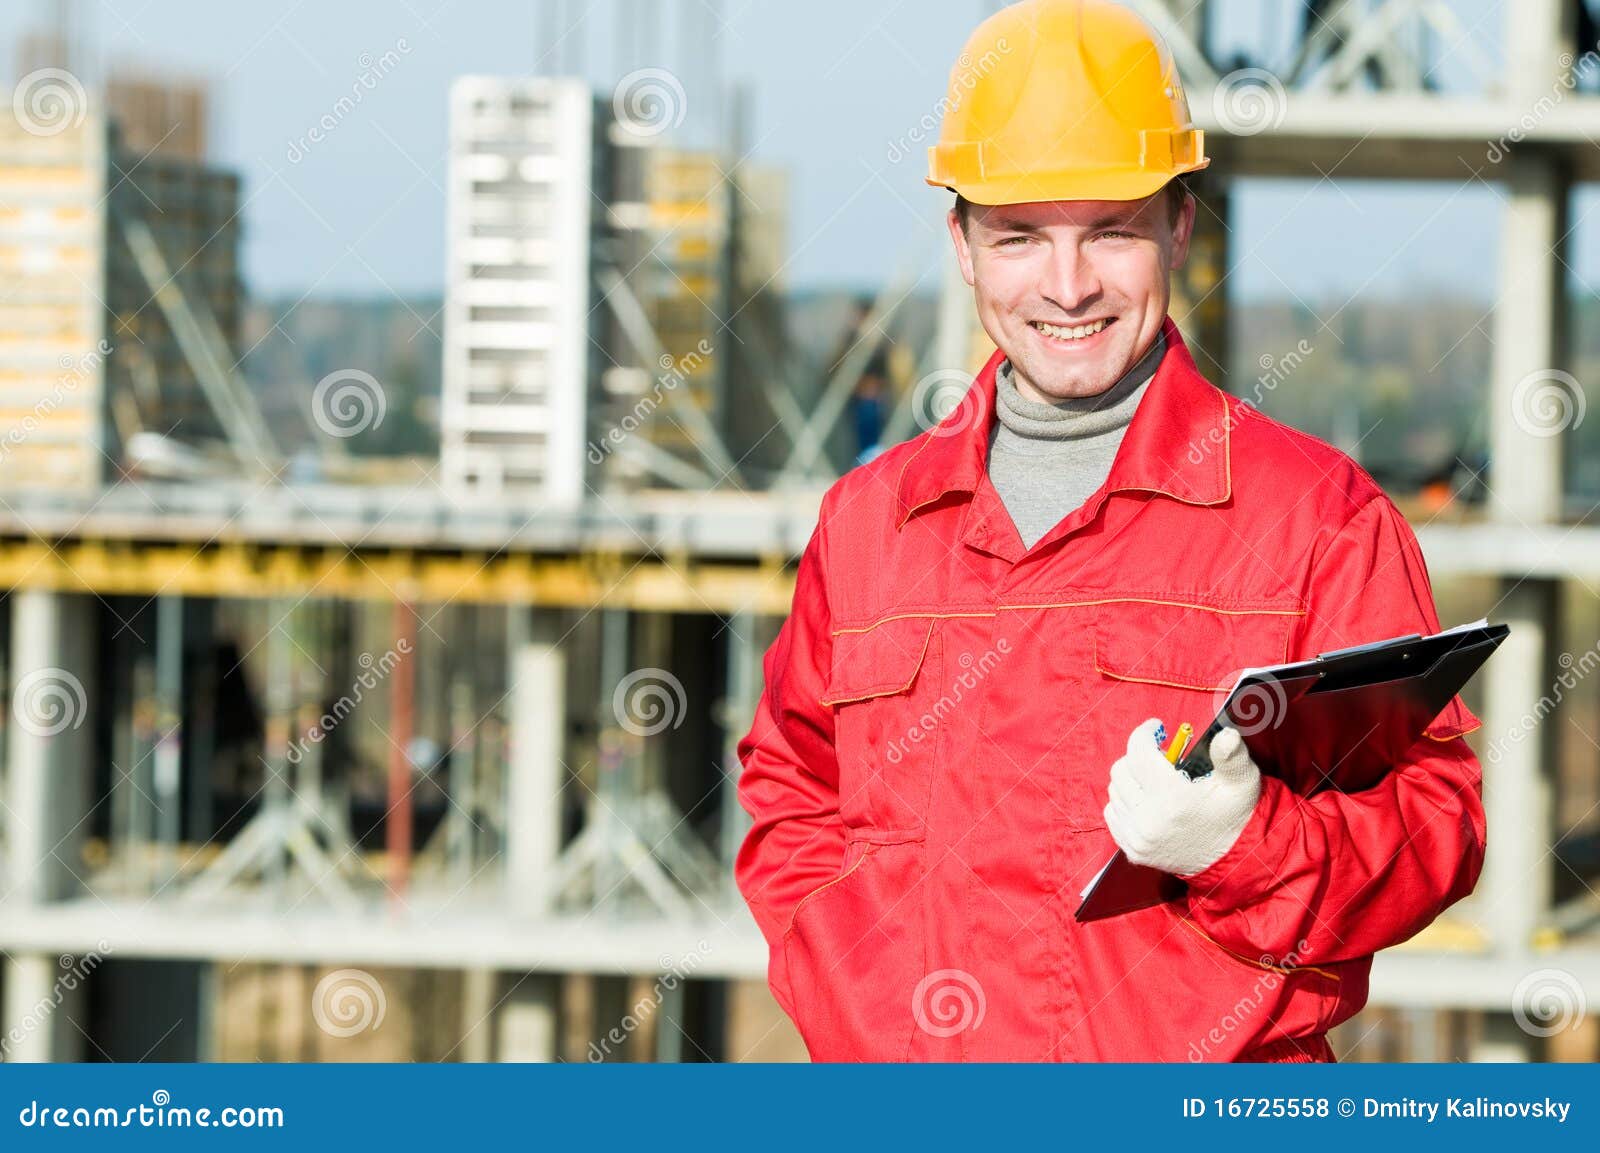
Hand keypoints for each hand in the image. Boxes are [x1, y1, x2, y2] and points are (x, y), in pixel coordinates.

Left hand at [1103, 717, 1260, 877]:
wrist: (1232, 859)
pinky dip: (1124, 800)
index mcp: (1174, 800)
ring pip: (1114, 789)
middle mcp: (1150, 820)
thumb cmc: (1235, 814)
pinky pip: (1112, 813)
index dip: (1145, 733)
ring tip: (1154, 778)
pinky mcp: (1133, 850)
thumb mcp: (1241, 782)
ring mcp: (1138, 838)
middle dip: (1138, 756)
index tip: (1156, 727)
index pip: (1139, 754)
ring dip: (1131, 777)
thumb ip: (1231, 756)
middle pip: (1122, 769)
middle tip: (1160, 757)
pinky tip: (1146, 799)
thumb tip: (1227, 735)